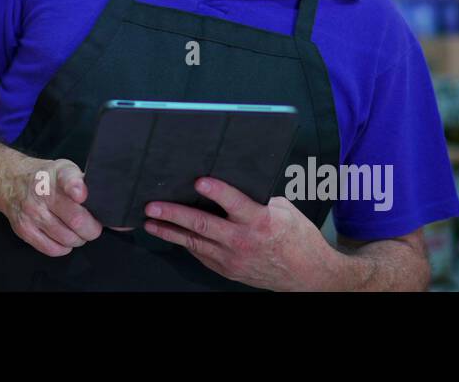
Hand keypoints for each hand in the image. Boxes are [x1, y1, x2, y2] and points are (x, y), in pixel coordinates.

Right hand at [0, 157, 102, 256]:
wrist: (11, 181)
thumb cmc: (46, 178)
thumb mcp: (66, 170)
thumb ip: (86, 184)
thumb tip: (112, 205)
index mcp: (57, 174)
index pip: (68, 179)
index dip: (76, 187)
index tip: (81, 195)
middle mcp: (42, 192)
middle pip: (76, 219)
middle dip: (92, 229)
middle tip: (92, 226)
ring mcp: (31, 212)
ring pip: (67, 238)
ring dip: (78, 239)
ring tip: (76, 230)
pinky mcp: (24, 229)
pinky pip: (52, 249)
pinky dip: (64, 247)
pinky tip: (62, 236)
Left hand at [143, 177, 336, 290]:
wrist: (308, 276)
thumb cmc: (298, 239)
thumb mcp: (284, 210)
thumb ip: (257, 198)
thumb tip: (235, 181)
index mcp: (261, 221)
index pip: (234, 203)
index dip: (216, 191)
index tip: (198, 181)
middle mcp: (243, 241)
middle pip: (203, 225)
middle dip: (174, 214)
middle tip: (153, 206)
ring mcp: (233, 259)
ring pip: (194, 243)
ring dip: (170, 231)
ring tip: (150, 221)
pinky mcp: (227, 270)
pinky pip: (201, 255)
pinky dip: (186, 243)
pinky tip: (173, 234)